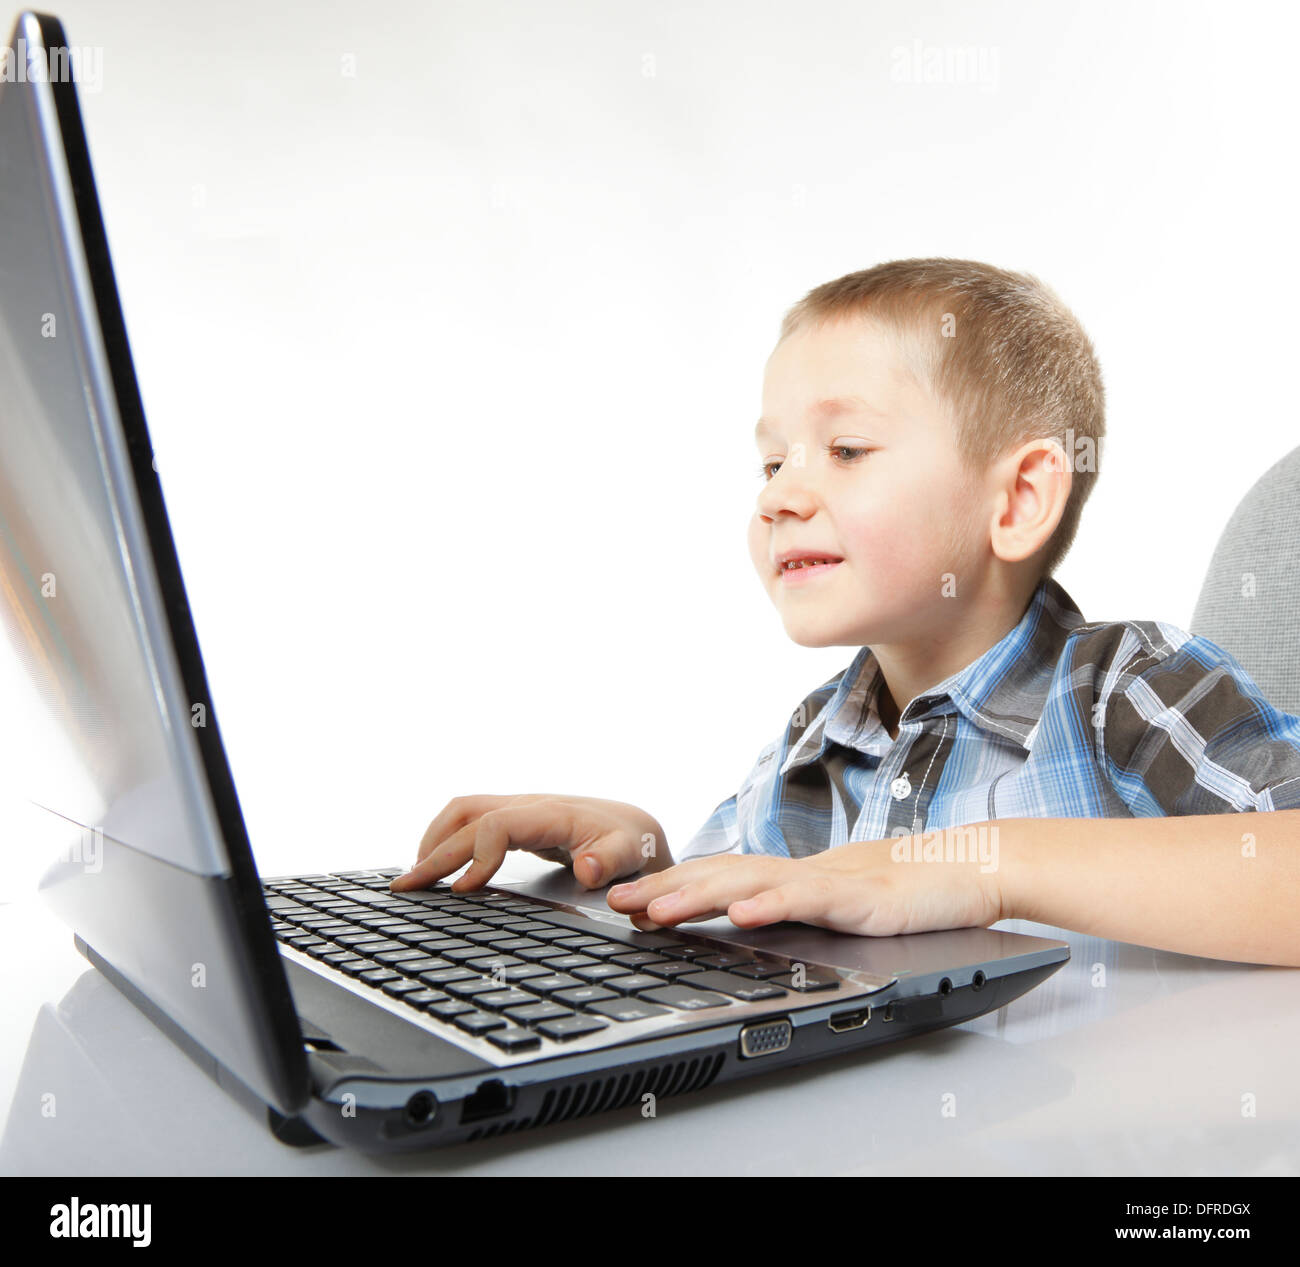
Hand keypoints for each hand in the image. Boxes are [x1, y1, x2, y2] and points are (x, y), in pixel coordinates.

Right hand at [390, 794, 670, 892]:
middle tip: (406, 887)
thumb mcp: (631, 854)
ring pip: (462, 810)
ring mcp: (518, 809)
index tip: (463, 890)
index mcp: (552, 814)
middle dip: (435, 852)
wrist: (635, 827)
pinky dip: (445, 838)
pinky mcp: (514, 819)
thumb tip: (588, 869)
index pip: (497, 824)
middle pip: (467, 816)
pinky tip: (436, 867)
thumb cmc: (632, 843)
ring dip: (433, 839)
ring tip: (413, 877)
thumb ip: (611, 860)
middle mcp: (528, 805)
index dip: (475, 855)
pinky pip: (470, 819)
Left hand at [605, 831, 1006, 935]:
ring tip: (657, 909)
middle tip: (616, 901)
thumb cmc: (912, 886)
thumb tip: (755, 918)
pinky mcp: (861, 897)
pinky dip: (773, 904)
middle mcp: (803, 873)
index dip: (674, 887)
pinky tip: (741, 913)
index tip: (628, 900)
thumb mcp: (842, 903)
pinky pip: (810, 900)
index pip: (724, 879)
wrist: (974, 866)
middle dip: (666, 889)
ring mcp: (830, 882)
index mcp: (795, 878)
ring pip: (754, 884)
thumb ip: (801, 908)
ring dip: (700, 896)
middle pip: (723, 875)